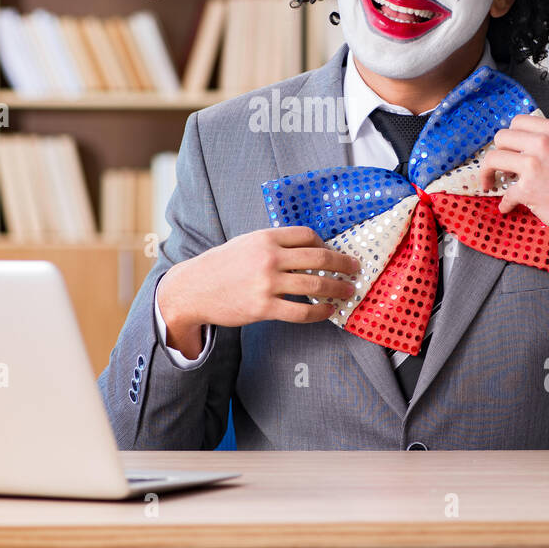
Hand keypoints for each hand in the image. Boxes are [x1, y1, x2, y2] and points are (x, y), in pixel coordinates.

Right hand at [156, 227, 360, 358]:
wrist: (193, 290)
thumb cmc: (220, 266)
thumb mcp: (246, 243)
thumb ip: (274, 244)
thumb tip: (308, 250)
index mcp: (265, 237)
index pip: (307, 235)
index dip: (325, 243)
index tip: (333, 252)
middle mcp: (268, 257)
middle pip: (318, 257)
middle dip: (342, 263)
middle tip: (355, 268)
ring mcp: (266, 283)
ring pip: (314, 284)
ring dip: (337, 288)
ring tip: (348, 291)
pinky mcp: (263, 308)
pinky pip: (301, 311)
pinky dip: (320, 311)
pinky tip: (328, 310)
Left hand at [479, 114, 548, 251]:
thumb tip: (523, 148)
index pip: (517, 121)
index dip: (510, 137)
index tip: (509, 148)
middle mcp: (543, 144)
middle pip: (501, 138)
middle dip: (497, 153)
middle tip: (500, 167)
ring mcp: (534, 165)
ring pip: (493, 160)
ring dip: (489, 174)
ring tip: (493, 184)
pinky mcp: (528, 190)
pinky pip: (505, 194)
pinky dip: (505, 203)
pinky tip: (509, 206)